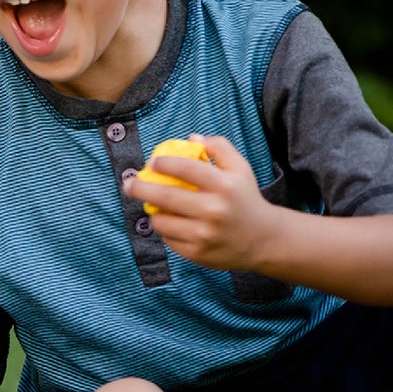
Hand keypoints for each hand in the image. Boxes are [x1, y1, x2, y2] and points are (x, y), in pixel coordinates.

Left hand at [126, 134, 279, 272]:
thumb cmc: (245, 199)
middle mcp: (214, 211)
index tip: (152, 162)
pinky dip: (166, 230)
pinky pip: (168, 239)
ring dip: (154, 212)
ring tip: (155, 206)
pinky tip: (173, 223)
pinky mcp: (197, 253)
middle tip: (129, 183)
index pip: (186, 169)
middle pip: (165, 197)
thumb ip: (219, 148)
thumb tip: (191, 138)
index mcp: (224, 186)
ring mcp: (204, 235)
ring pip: (162, 221)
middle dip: (140, 188)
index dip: (164, 163)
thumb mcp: (240, 169)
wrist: (263, 239)